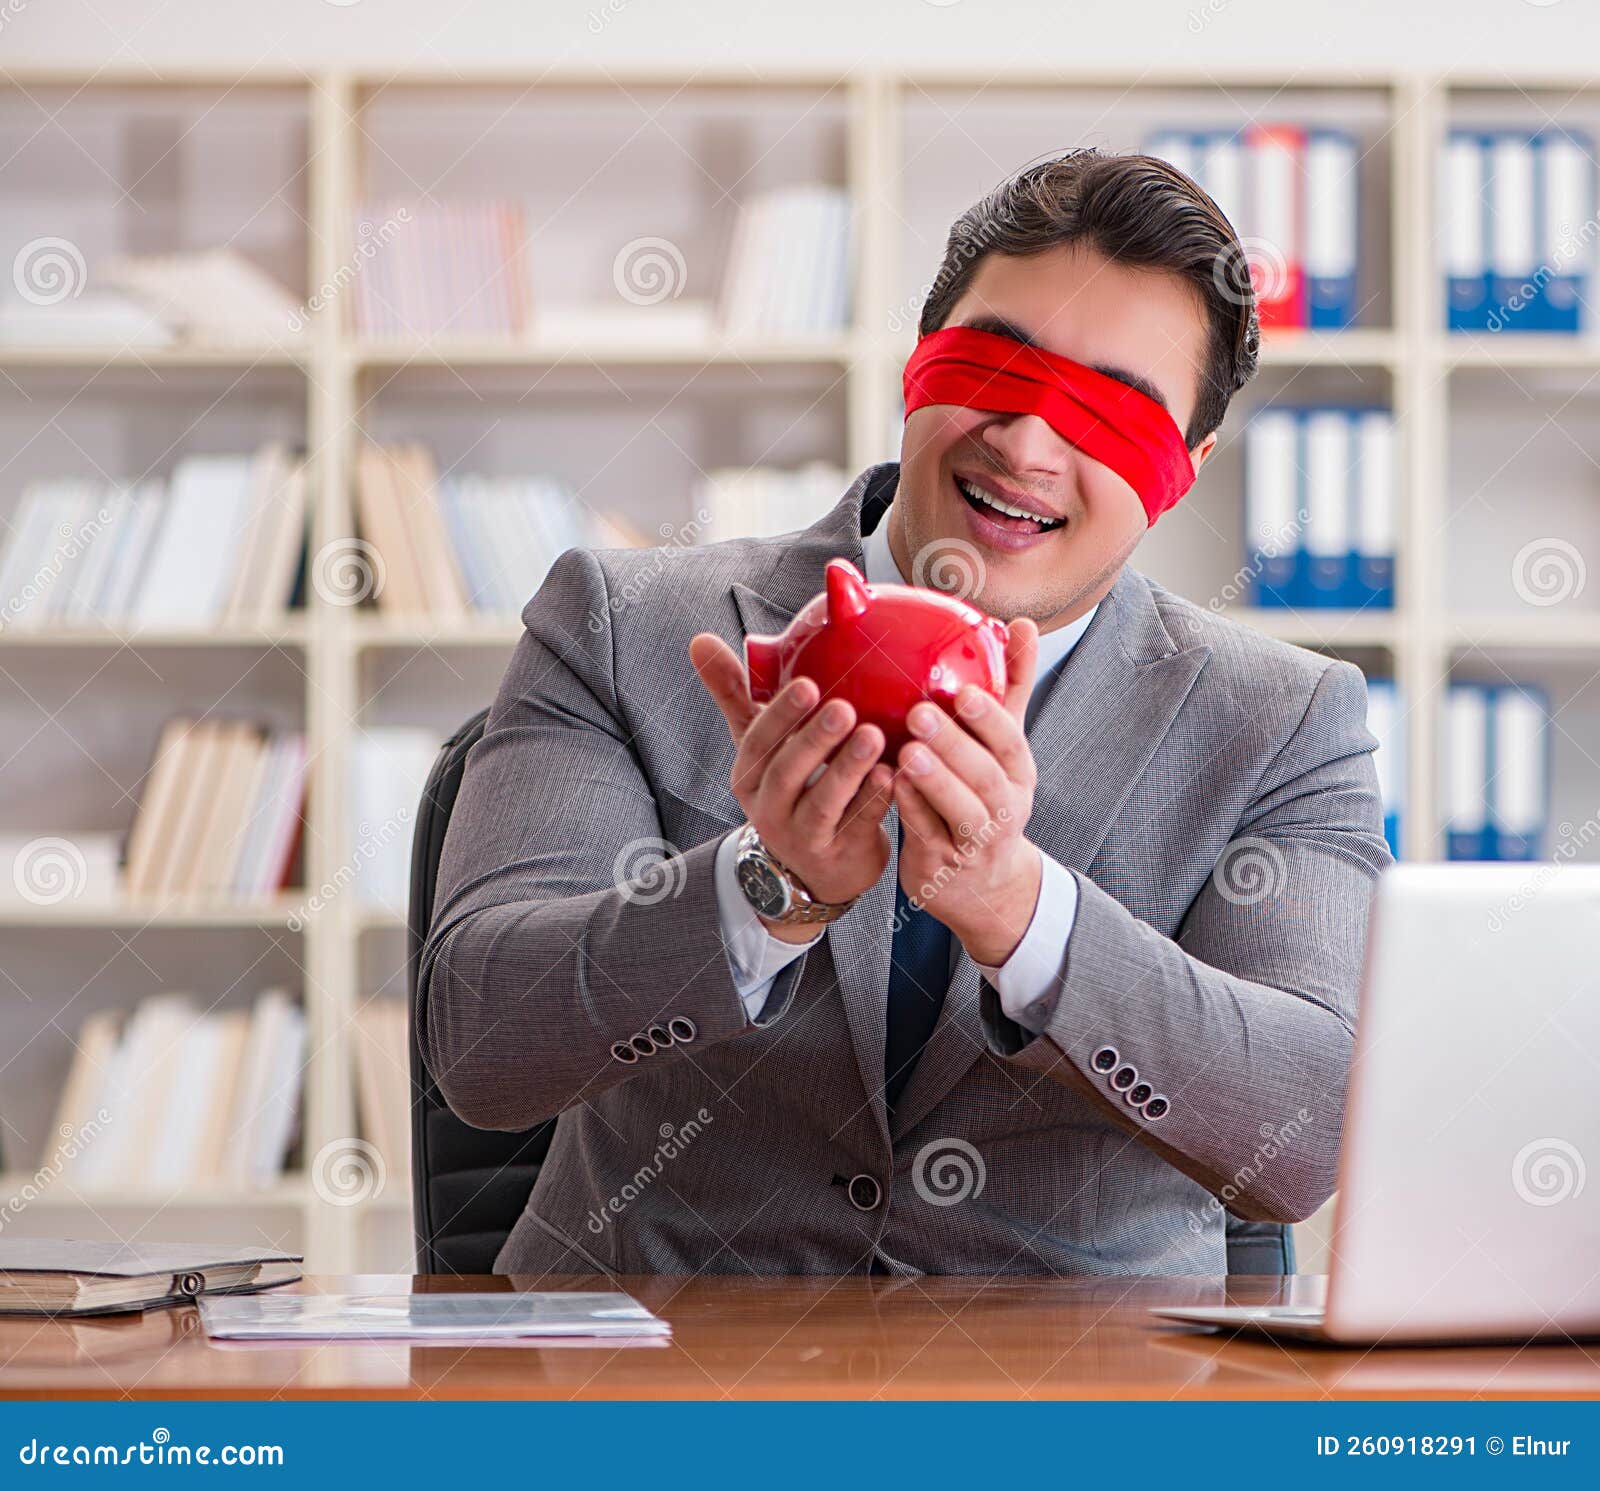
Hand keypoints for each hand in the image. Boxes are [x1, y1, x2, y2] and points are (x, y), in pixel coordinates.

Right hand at [690, 633, 892, 935]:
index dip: (781, 714)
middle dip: (814, 739)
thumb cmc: (789, 788)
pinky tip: (895, 775)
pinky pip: (859, 826)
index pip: (758, 741)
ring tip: (874, 737)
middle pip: (788, 772)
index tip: (808, 685)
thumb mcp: (758, 746)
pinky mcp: (841, 855)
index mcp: (749, 774)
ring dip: (849, 769)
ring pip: (824, 803)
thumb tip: (699, 640)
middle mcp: (770, 807)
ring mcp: (805, 836)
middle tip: (844, 708)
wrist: (814, 869)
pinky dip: (876, 800)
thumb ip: (734, 693)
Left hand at [894, 617, 1042, 965]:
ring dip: (934, 781)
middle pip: (985, 776)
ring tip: (906, 752)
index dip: (989, 719)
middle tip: (920, 713)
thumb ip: (1010, 687)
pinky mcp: (943, 862)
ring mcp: (976, 839)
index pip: (1010, 742)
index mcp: (1017, 772)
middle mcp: (1004, 806)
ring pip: (960, 810)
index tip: (962, 692)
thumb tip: (1024, 625)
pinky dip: (910, 812)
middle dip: (956, 745)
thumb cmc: (986, 797)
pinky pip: (927, 835)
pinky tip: (888, 787)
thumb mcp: (1002, 747)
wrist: (983, 882)